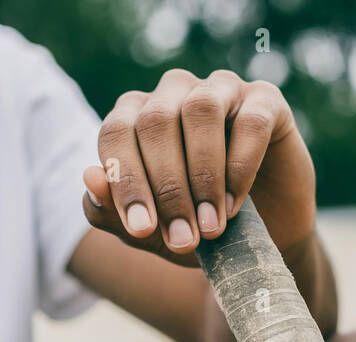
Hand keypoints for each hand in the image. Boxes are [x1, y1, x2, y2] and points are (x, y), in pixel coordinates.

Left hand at [82, 68, 316, 266]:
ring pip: (200, 110)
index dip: (126, 180)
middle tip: (183, 238)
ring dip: (203, 175)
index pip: (116, 132)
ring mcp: (219, 90)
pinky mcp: (265, 101)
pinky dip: (240, 166)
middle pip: (156, 121)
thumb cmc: (194, 226)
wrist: (260, 235)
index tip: (142, 230)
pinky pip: (250, 120)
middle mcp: (172, 93)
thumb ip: (112, 212)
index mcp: (134, 116)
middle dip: (167, 187)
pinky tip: (235, 205)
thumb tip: (90, 179)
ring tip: (210, 225)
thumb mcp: (150, 232)